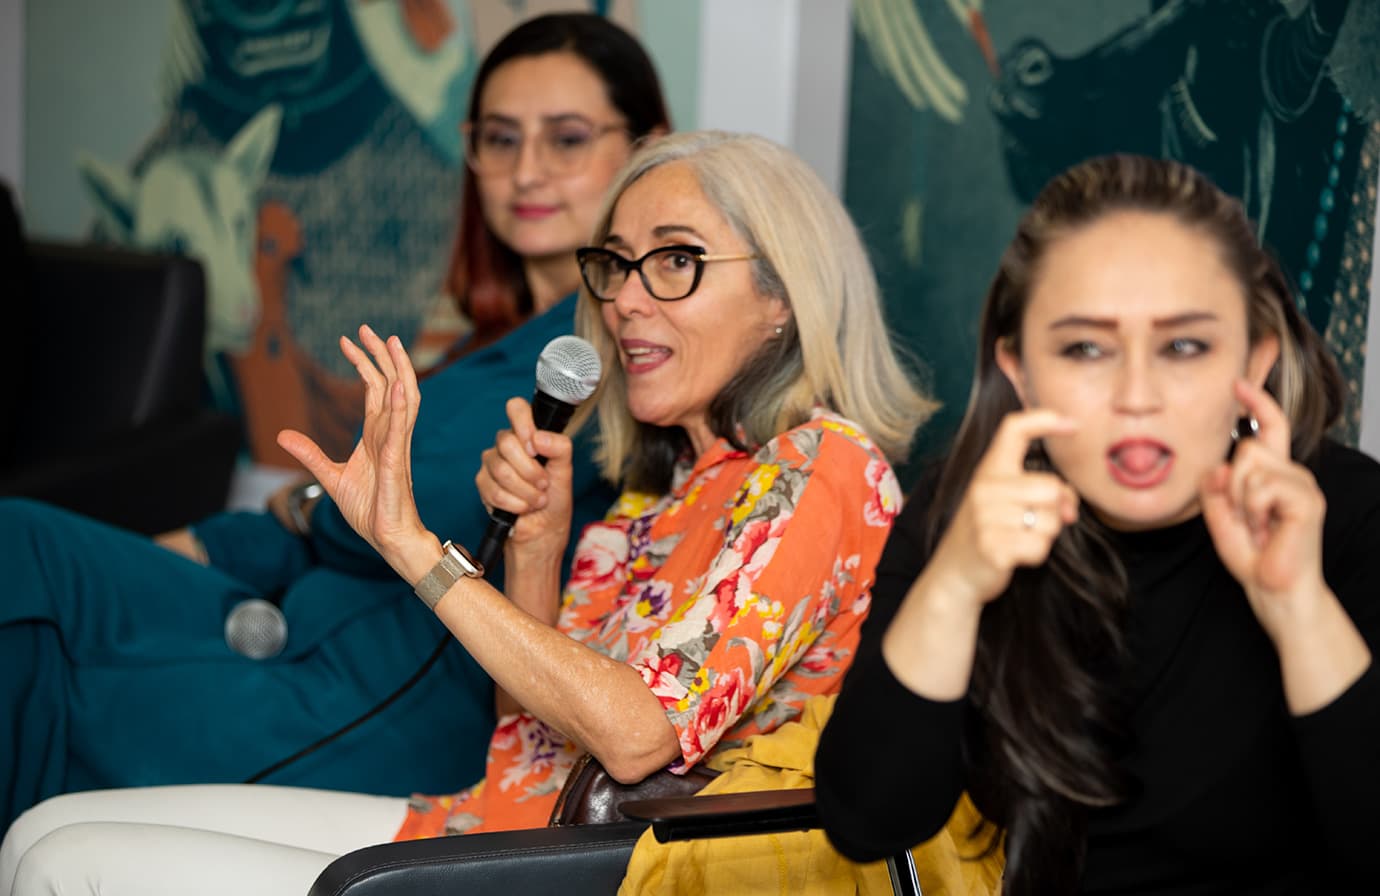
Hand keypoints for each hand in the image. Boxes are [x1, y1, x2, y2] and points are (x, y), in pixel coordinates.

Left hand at [277, 325, 433, 575]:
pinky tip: (397, 386)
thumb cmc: (371, 510)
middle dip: (382, 356)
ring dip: (399, 370)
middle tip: (368, 328)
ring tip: (393, 344)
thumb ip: (310, 454)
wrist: (388, 538)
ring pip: (404, 399)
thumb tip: (282, 435)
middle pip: (391, 385)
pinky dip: (400, 406)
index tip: (348, 340)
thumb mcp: (331, 478)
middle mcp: (390, 434)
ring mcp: (396, 446)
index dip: (364, 364)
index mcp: (377, 436)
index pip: (375, 390)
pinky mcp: (396, 463)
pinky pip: (401, 430)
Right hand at [475, 396, 575, 560]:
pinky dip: (514, 503)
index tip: (534, 446)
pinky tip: (522, 508)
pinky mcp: (483, 484)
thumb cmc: (555, 498)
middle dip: (531, 470)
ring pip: (502, 470)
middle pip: (507, 441)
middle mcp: (506, 444)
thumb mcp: (566, 470)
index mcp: (527, 434)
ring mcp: (492, 463)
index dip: (523, 423)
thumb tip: (538, 438)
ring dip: (525, 491)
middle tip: (543, 485)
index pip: (516, 408)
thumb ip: (560, 447)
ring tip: (536, 500)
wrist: (544, 529)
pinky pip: (494, 490)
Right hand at [926, 410, 1079, 609]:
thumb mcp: (1004, 502)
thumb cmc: (987, 533)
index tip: (1073, 424)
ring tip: (1018, 539)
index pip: (1014, 429)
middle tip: (1034, 523)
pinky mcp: (992, 547)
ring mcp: (986, 518)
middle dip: (1055, 511)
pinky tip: (1014, 556)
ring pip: (1051, 521)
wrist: (953, 575)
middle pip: (1052, 487)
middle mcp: (984, 488)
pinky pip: (1039, 547)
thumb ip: (1038, 491)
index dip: (1046, 420)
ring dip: (1044, 536)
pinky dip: (1035, 556)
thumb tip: (1069, 506)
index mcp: (988, 470)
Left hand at [1200, 379, 1328, 640]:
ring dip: (1241, 500)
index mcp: (1274, 474)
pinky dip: (1252, 509)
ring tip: (1256, 525)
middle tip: (1245, 516)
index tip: (1238, 382)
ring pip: (1250, 467)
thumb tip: (1218, 465)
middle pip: (1246, 448)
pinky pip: (1261, 487)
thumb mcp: (1220, 515)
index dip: (1256, 402)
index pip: (1268, 428)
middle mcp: (1292, 473)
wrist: (1274, 589)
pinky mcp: (1307, 500)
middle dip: (1232, 483)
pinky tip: (1265, 528)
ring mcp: (1303, 485)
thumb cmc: (1253, 555)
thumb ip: (1215, 487)